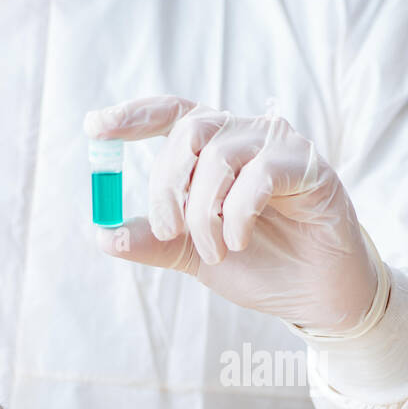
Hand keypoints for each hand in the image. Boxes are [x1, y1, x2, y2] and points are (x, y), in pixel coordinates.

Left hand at [84, 96, 383, 334]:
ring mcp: (279, 147)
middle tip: (169, 232)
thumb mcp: (192, 254)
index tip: (94, 127)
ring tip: (215, 251)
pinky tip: (238, 240)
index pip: (171, 113)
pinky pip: (260, 174)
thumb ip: (153, 241)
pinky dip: (239, 211)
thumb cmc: (260, 264)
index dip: (133, 115)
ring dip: (205, 212)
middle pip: (189, 132)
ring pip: (220, 155)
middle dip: (167, 186)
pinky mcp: (309, 167)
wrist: (313, 296)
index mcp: (215, 147)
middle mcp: (246, 135)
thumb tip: (103, 233)